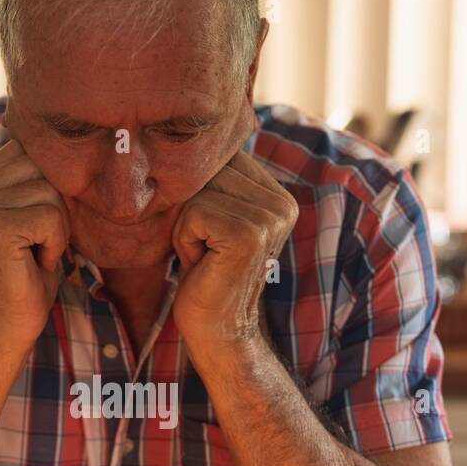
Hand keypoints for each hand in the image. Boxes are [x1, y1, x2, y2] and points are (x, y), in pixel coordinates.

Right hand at [0, 139, 69, 355]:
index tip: (37, 229)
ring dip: (57, 229)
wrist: (4, 329)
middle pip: (41, 167)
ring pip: (50, 191)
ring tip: (36, 255)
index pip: (28, 152)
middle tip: (38, 244)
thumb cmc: (25, 278)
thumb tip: (67, 146)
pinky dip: (55, 244)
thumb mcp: (30, 219)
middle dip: (54, 207)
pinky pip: (51, 216)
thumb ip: (34, 182)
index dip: (49, 189)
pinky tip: (36, 263)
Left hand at [171, 151, 297, 353]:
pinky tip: (201, 264)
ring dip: (186, 227)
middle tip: (205, 249)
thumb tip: (185, 134)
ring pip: (197, 192)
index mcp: (277, 195)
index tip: (210, 235)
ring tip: (204, 256)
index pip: (220, 160)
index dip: (199, 196)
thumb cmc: (204, 275)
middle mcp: (281, 203)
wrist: (217, 331)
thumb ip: (215, 181)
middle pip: (207, 172)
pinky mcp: (248, 235)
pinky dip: (184, 240)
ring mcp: (269, 218)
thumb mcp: (213, 218)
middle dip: (191, 210)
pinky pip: (193, 213)